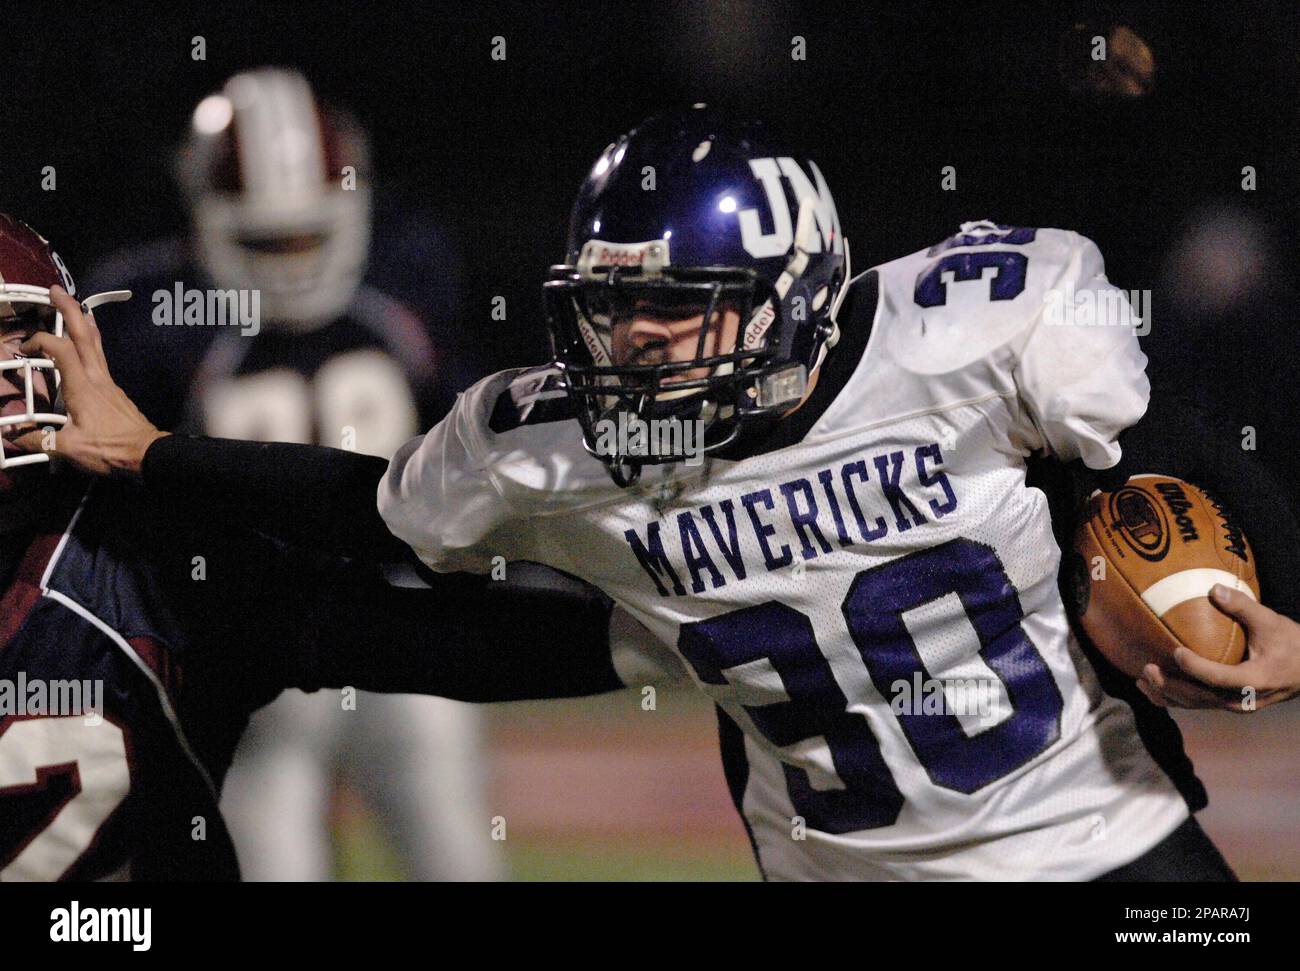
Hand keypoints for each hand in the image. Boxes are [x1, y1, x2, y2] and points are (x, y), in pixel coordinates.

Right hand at [12, 286, 166, 476]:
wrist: (148, 454)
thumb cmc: (110, 449)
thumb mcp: (69, 448)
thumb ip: (39, 440)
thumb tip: (14, 436)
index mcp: (82, 387)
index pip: (60, 349)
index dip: (40, 340)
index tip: (23, 348)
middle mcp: (97, 378)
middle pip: (84, 335)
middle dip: (69, 309)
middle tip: (56, 290)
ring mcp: (109, 382)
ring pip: (96, 344)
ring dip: (84, 322)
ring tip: (77, 307)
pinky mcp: (115, 390)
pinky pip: (101, 358)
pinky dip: (91, 343)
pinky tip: (88, 345)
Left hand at [1136, 583, 1299, 711]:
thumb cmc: (1291, 644)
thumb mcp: (1272, 622)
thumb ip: (1243, 607)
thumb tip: (1214, 588)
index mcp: (1256, 680)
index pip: (1221, 678)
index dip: (1197, 667)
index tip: (1176, 651)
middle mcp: (1244, 699)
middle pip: (1202, 698)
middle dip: (1171, 686)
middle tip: (1147, 668)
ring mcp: (1235, 705)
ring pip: (1197, 705)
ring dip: (1167, 695)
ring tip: (1141, 680)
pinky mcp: (1228, 704)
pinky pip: (1198, 705)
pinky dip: (1174, 699)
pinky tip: (1152, 689)